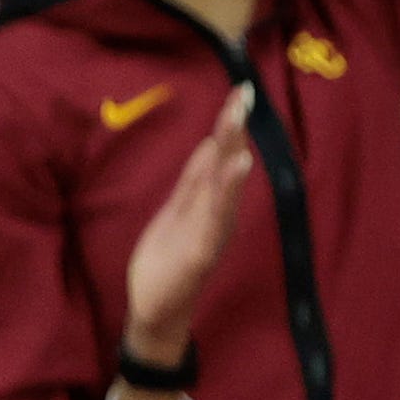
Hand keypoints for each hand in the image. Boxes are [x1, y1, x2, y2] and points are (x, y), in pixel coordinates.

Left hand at [122, 86, 256, 368]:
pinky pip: (216, 216)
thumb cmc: (166, 261)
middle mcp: (218, 213)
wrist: (155, 309)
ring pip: (225, 186)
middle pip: (227, 164)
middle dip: (234, 129)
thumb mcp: (177, 211)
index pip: (220, 156)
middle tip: (244, 93)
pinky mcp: (202, 250)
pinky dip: (228, 191)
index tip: (240, 90)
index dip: (229, 124)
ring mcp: (212, 231)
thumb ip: (194, 180)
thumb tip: (210, 143)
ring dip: (233, 152)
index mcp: (210, 202)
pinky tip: (237, 168)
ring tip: (240, 121)